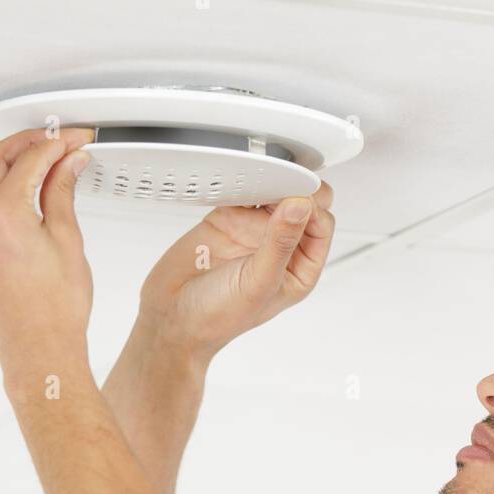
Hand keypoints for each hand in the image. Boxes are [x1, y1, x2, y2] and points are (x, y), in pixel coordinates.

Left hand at [0, 126, 95, 375]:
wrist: (38, 346)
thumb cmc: (54, 309)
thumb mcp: (67, 240)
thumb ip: (63, 193)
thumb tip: (68, 166)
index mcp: (5, 212)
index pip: (32, 158)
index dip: (58, 143)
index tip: (75, 140)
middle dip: (28, 142)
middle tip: (58, 141)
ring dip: (8, 158)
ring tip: (40, 159)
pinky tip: (21, 185)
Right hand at [137, 183, 335, 354]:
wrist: (172, 317)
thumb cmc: (218, 317)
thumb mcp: (258, 283)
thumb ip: (280, 243)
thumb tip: (301, 206)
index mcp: (299, 269)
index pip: (321, 227)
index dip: (314, 209)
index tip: (298, 199)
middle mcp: (281, 248)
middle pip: (304, 204)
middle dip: (298, 189)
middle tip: (282, 181)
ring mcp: (255, 231)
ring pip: (276, 192)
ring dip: (272, 180)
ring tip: (261, 177)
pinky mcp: (230, 217)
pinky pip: (244, 189)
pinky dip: (244, 179)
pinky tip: (242, 178)